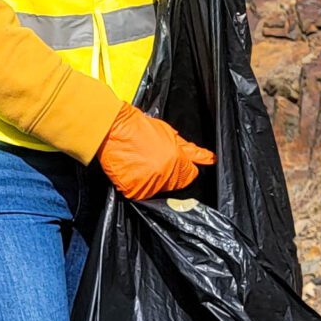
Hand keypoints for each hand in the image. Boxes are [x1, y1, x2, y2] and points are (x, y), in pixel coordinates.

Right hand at [97, 105, 214, 199]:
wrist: (113, 128)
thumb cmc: (138, 127)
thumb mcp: (169, 133)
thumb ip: (188, 149)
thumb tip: (208, 158)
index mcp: (177, 159)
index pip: (190, 175)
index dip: (184, 169)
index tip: (179, 166)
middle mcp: (165, 174)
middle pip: (174, 184)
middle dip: (168, 175)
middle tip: (153, 160)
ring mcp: (149, 184)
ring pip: (158, 190)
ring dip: (152, 181)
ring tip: (141, 163)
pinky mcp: (134, 190)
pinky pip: (140, 193)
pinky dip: (136, 185)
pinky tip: (132, 171)